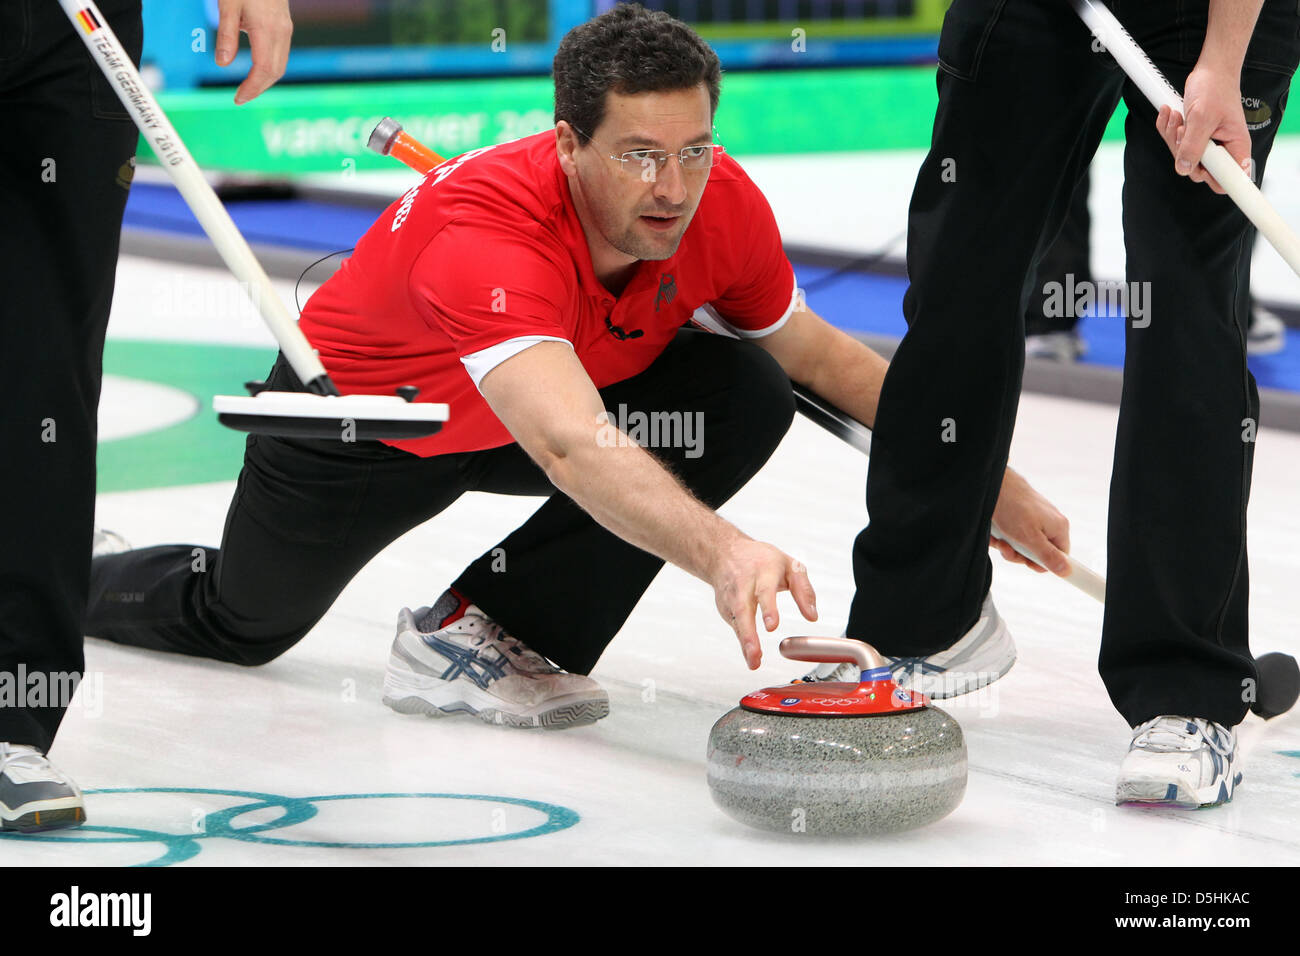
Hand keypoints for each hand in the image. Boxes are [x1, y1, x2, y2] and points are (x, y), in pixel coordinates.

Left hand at [215, 0, 292, 104]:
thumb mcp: (228, 6)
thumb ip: (226, 35)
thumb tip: (222, 64)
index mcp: (267, 29)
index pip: (263, 69)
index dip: (251, 87)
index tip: (237, 98)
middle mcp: (281, 32)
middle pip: (275, 72)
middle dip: (258, 88)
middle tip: (240, 98)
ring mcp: (286, 30)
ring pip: (280, 65)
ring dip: (265, 80)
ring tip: (247, 88)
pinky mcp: (285, 27)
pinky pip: (280, 55)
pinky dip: (269, 68)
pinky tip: (256, 70)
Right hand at [710, 538, 817, 669]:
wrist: (725, 552)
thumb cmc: (760, 560)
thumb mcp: (789, 565)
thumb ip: (803, 590)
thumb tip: (812, 615)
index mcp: (762, 571)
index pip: (764, 590)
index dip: (767, 608)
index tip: (772, 626)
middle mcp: (743, 584)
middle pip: (743, 609)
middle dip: (749, 633)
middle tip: (755, 652)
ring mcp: (731, 597)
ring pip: (736, 622)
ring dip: (744, 642)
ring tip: (754, 662)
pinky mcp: (725, 608)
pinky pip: (735, 627)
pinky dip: (742, 642)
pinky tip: (751, 656)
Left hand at [990, 468, 1070, 575]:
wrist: (992, 484)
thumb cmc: (1012, 508)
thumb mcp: (1030, 539)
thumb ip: (1048, 556)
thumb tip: (1067, 572)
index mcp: (1059, 528)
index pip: (1060, 557)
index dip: (1042, 564)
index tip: (1028, 564)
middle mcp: (1049, 523)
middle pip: (1037, 552)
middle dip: (1018, 554)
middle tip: (1007, 547)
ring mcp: (1034, 519)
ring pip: (1021, 544)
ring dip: (1006, 545)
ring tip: (998, 537)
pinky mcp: (1019, 516)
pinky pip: (1011, 534)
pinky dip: (1001, 535)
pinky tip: (993, 532)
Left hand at [1155, 65, 1251, 194]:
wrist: (1210, 71)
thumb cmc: (1214, 88)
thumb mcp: (1201, 118)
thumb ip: (1193, 146)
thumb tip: (1185, 169)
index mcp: (1235, 146)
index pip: (1229, 179)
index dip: (1213, 179)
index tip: (1199, 165)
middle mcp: (1222, 148)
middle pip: (1198, 171)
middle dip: (1182, 152)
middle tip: (1182, 131)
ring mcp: (1207, 144)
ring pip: (1183, 158)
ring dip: (1172, 138)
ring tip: (1176, 118)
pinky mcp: (1194, 137)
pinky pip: (1175, 144)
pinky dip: (1168, 131)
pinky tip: (1170, 115)